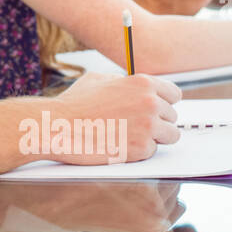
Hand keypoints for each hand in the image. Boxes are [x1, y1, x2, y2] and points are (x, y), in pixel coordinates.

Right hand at [49, 72, 181, 164]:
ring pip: (170, 135)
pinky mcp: (142, 148)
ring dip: (154, 137)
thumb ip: (123, 82)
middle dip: (156, 121)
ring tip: (130, 136)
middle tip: (134, 125)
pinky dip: (139, 151)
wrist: (58, 126)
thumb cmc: (73, 104)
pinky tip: (119, 144)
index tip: (155, 110)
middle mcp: (150, 102)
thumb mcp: (98, 80)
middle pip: (172, 116)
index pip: (174, 94)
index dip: (163, 103)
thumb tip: (134, 87)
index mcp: (142, 83)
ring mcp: (148, 126)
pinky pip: (152, 151)